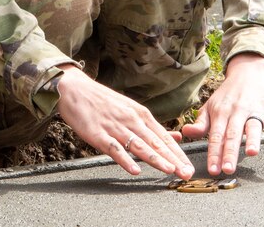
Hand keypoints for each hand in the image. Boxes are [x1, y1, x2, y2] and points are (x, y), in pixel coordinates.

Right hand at [55, 66, 194, 178]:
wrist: (74, 89)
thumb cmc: (102, 101)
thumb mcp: (131, 108)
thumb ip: (152, 126)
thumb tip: (177, 137)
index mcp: (140, 114)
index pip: (163, 137)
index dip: (178, 153)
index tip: (189, 167)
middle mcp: (130, 119)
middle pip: (155, 142)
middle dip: (172, 159)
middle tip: (186, 173)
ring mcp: (114, 127)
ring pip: (138, 145)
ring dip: (155, 158)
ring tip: (168, 170)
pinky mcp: (98, 134)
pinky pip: (114, 149)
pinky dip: (125, 159)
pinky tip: (134, 169)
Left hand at [180, 52, 263, 174]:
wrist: (247, 73)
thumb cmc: (227, 96)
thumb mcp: (210, 106)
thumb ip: (201, 123)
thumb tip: (186, 132)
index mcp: (221, 113)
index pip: (216, 136)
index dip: (214, 153)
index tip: (213, 169)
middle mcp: (237, 112)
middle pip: (233, 134)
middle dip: (230, 152)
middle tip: (228, 169)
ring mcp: (255, 109)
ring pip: (254, 126)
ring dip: (253, 138)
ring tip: (252, 152)